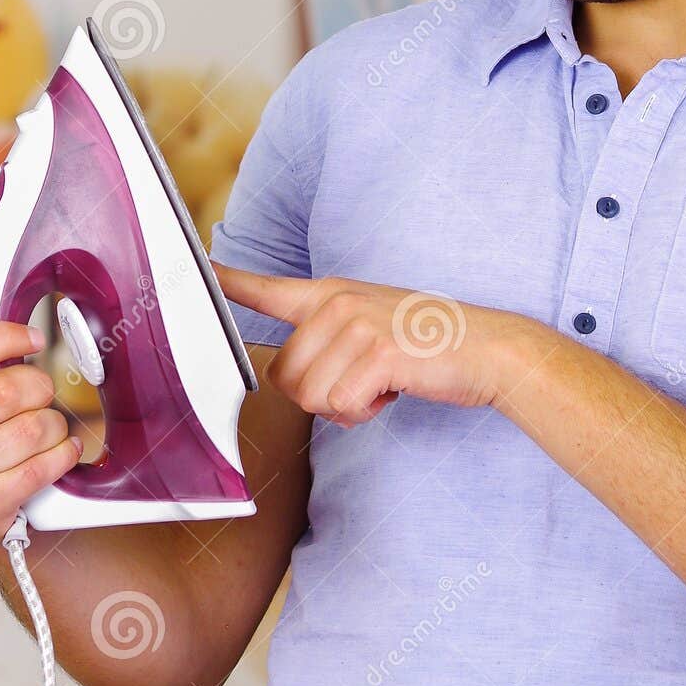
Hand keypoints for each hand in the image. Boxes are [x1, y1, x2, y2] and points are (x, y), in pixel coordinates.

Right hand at [0, 322, 81, 546]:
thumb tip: (27, 332)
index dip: (9, 337)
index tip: (35, 338)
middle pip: (7, 391)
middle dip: (40, 389)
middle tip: (40, 397)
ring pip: (32, 429)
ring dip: (55, 427)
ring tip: (45, 430)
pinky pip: (41, 467)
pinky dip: (63, 455)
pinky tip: (59, 451)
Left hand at [211, 264, 530, 425]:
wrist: (490, 349)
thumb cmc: (434, 346)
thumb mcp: (375, 325)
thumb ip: (330, 338)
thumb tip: (294, 376)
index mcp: (332, 294)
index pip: (267, 289)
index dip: (227, 284)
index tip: (195, 273)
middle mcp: (337, 302)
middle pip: (284, 377)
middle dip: (320, 395)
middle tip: (365, 380)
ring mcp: (355, 324)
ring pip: (310, 397)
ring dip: (346, 406)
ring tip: (384, 381)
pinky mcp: (374, 353)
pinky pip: (340, 406)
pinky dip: (366, 412)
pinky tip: (394, 389)